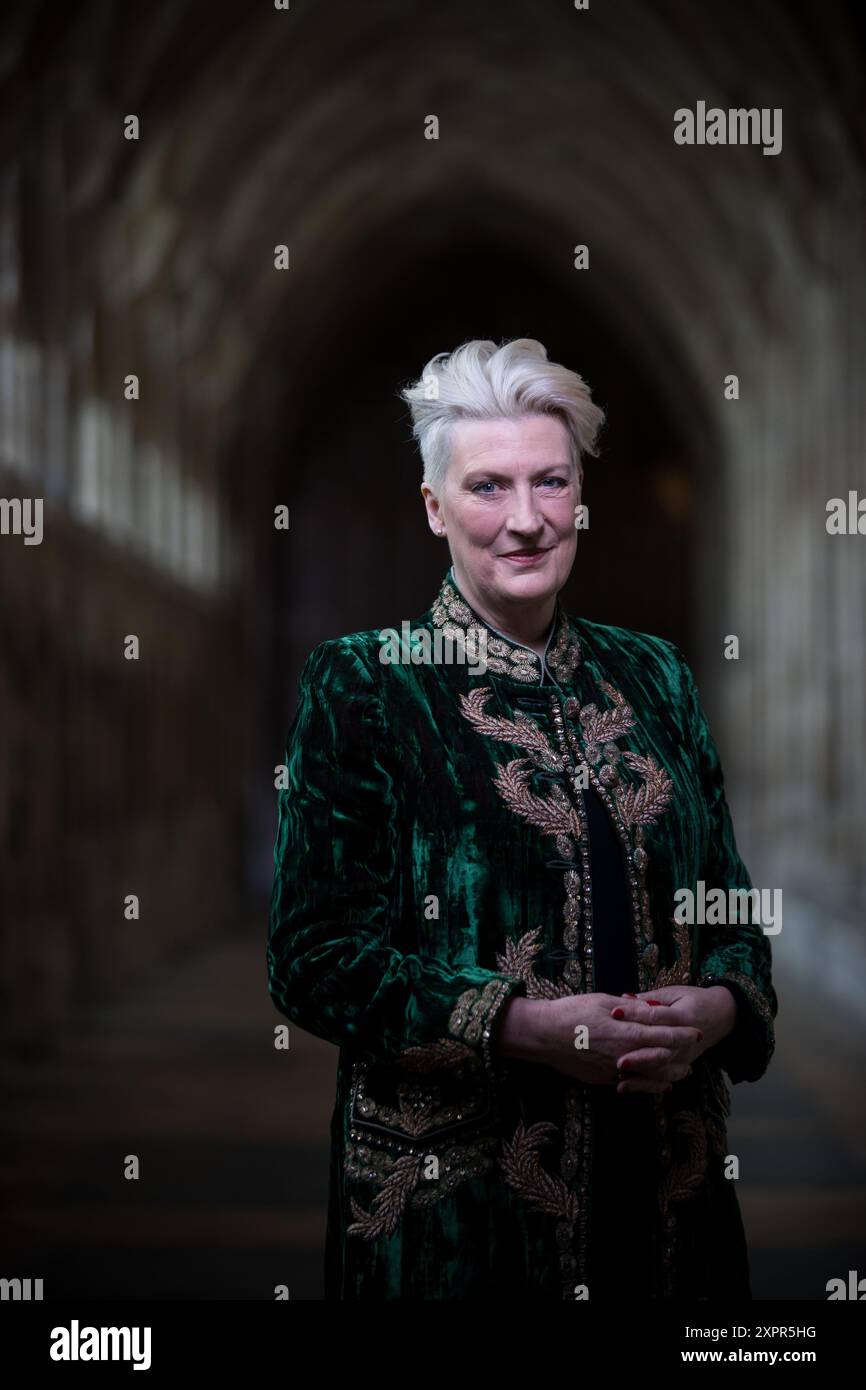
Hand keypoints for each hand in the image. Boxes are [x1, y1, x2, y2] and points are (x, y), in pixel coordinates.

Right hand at [521, 992, 702, 1087]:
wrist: (543, 1036)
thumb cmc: (571, 1012)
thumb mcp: (602, 1000)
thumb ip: (631, 1008)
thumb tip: (653, 1008)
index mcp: (625, 1033)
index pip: (663, 1036)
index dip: (682, 1034)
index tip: (697, 1032)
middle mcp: (624, 1056)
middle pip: (663, 1062)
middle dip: (681, 1057)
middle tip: (693, 1052)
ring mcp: (613, 1071)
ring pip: (650, 1078)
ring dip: (669, 1074)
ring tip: (681, 1070)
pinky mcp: (603, 1080)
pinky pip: (633, 1084)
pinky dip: (648, 1083)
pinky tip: (655, 1082)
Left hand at [610, 985, 737, 1093]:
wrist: (721, 1015)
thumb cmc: (694, 1000)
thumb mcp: (674, 993)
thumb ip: (650, 998)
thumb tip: (624, 998)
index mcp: (683, 1016)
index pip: (656, 1016)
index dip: (634, 1014)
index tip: (614, 1012)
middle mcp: (686, 1040)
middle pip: (661, 1050)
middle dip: (638, 1055)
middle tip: (617, 1058)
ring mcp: (686, 1056)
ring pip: (663, 1069)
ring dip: (641, 1073)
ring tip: (619, 1072)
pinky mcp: (683, 1066)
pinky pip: (665, 1079)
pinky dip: (646, 1085)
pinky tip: (626, 1086)